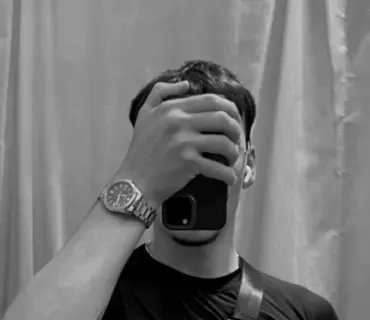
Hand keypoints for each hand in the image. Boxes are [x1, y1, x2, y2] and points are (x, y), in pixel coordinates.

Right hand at [116, 80, 242, 207]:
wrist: (133, 183)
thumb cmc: (140, 152)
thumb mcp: (144, 115)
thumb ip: (160, 93)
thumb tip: (186, 85)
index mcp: (171, 108)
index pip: (211, 100)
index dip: (230, 109)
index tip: (235, 120)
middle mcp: (178, 121)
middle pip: (222, 119)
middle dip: (236, 130)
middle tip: (237, 140)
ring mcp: (184, 142)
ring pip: (224, 143)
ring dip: (234, 152)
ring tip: (232, 160)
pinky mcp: (188, 163)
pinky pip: (217, 167)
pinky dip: (228, 174)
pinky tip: (229, 178)